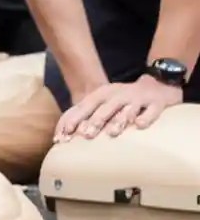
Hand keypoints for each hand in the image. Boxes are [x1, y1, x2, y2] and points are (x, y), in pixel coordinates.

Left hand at [55, 75, 182, 141]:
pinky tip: (140, 125)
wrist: (158, 85)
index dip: (75, 119)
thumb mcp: (104, 102)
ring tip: (112, 133)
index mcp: (102, 94)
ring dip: (118, 120)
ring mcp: (138, 98)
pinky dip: (146, 117)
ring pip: (127, 109)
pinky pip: (151, 110)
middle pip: (104, 107)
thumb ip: (86, 115)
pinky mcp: (157, 103)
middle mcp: (118, 94)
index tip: (65, 134)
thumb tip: (62, 135)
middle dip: (95, 121)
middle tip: (86, 135)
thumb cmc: (124, 100)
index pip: (85, 106)